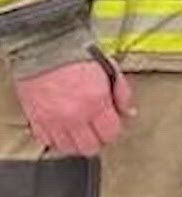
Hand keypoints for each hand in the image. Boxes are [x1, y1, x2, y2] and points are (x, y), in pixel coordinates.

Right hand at [15, 56, 134, 156]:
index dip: (114, 130)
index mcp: (95, 103)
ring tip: (80, 129)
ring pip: (68, 149)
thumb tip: (129, 113)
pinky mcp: (36, 120)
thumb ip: (123, 94)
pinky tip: (63, 128)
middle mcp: (74, 116)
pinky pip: (48, 142)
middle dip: (97, 140)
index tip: (112, 124)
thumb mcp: (110, 69)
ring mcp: (53, 121)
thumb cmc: (78, 55)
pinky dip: (56, 139)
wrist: (45, 48)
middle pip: (90, 148)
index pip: (111, 134)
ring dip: (77, 142)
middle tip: (97, 128)